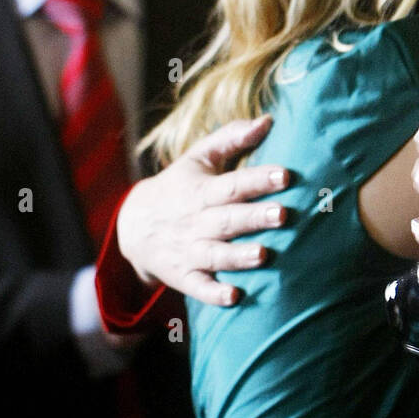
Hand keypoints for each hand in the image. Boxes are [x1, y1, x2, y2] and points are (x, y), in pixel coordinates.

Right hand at [116, 117, 289, 305]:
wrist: (132, 225)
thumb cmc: (180, 185)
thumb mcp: (199, 157)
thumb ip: (232, 138)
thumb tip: (268, 119)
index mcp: (202, 190)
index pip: (233, 184)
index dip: (259, 179)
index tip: (285, 175)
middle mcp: (196, 221)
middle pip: (228, 219)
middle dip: (255, 217)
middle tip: (283, 214)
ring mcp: (188, 250)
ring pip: (215, 254)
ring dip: (238, 256)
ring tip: (263, 255)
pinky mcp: (183, 276)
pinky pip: (198, 287)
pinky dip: (214, 294)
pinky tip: (235, 298)